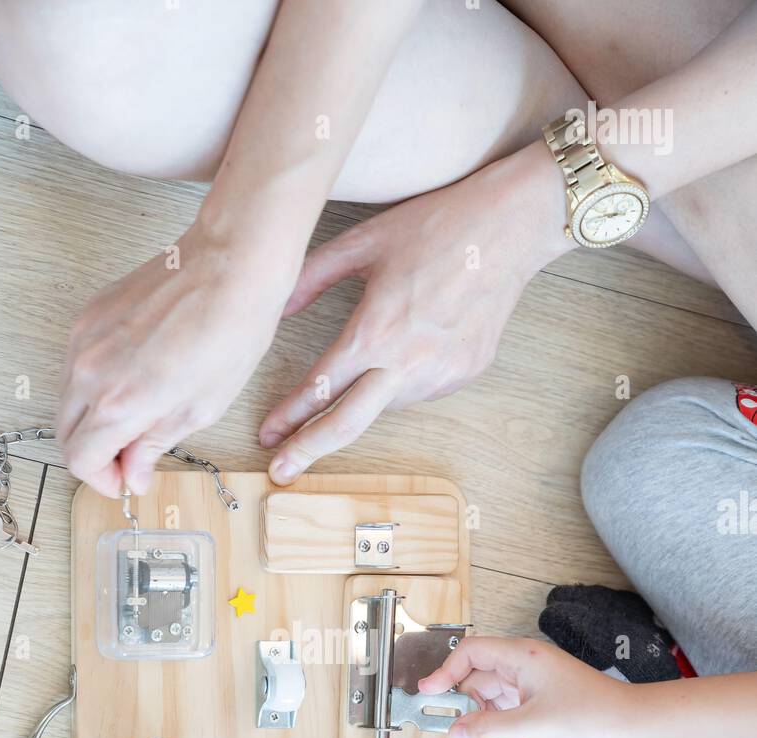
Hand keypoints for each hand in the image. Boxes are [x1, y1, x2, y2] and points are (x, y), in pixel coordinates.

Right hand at [56, 225, 290, 495]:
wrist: (230, 264)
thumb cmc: (229, 333)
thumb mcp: (200, 408)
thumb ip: (154, 444)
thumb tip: (131, 474)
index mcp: (118, 403)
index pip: (79, 460)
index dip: (102, 479)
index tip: (125, 479)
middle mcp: (88, 372)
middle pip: (65, 433)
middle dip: (93, 453)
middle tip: (130, 455)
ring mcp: (82, 339)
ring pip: (66, 399)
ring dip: (91, 418)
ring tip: (136, 416)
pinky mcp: (87, 314)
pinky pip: (75, 364)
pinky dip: (93, 384)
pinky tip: (133, 379)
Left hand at [259, 140, 564, 482]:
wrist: (511, 227)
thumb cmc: (437, 224)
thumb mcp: (363, 241)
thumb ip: (312, 277)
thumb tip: (275, 309)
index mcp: (375, 331)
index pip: (320, 389)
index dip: (289, 416)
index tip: (267, 436)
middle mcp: (406, 363)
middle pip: (347, 424)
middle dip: (308, 450)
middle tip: (282, 472)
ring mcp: (440, 374)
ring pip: (385, 406)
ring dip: (360, 403)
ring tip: (354, 382)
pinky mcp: (464, 374)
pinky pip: (418, 392)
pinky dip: (398, 385)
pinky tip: (402, 357)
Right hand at [419, 636, 631, 737]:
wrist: (627, 723)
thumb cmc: (589, 713)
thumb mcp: (530, 725)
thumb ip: (488, 728)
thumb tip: (456, 732)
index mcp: (521, 656)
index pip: (470, 653)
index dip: (446, 671)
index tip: (430, 692)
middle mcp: (524, 665)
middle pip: (478, 681)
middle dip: (468, 712)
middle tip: (461, 737)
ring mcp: (533, 683)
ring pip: (493, 701)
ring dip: (484, 727)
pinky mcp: (541, 700)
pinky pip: (509, 713)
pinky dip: (501, 731)